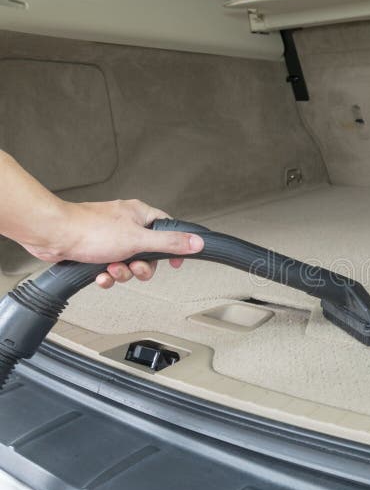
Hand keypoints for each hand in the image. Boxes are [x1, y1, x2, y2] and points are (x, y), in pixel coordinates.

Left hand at [20, 199, 203, 288]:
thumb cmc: (88, 229)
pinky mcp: (96, 250)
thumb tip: (196, 242)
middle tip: (134, 266)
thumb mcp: (138, 239)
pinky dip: (107, 275)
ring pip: (129, 263)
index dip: (174, 246)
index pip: (168, 229)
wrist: (53, 235)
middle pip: (149, 252)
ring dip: (122, 272)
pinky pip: (111, 267)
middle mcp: (126, 224)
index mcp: (140, 215)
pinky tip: (101, 274)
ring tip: (112, 268)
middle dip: (141, 266)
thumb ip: (170, 242)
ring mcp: (110, 237)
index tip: (175, 261)